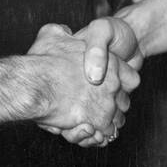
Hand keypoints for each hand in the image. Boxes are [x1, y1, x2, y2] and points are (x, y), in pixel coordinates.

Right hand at [27, 23, 137, 146]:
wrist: (35, 85)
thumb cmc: (44, 61)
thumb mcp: (53, 34)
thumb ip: (62, 31)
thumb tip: (63, 31)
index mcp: (111, 62)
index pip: (131, 79)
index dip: (121, 83)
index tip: (106, 86)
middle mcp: (114, 83)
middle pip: (124, 102)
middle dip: (111, 106)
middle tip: (95, 107)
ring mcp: (108, 104)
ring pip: (115, 120)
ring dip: (104, 123)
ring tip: (88, 122)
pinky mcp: (98, 123)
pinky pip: (103, 134)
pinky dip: (94, 136)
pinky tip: (82, 129)